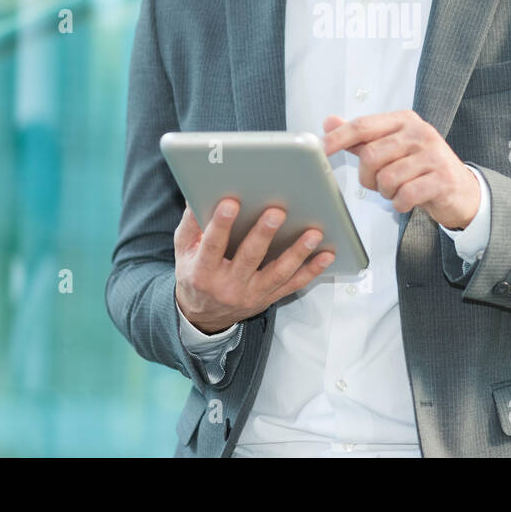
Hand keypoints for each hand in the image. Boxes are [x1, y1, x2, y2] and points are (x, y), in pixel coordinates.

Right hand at [173, 199, 334, 333]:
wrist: (204, 316)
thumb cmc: (194, 275)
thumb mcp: (183, 251)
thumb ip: (191, 224)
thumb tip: (197, 195)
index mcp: (203, 271)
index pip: (212, 245)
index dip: (220, 225)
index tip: (230, 203)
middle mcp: (228, 285)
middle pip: (249, 258)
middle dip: (264, 234)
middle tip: (277, 212)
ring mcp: (252, 294)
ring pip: (278, 273)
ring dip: (298, 252)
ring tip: (313, 232)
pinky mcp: (269, 297)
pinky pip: (294, 284)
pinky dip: (312, 270)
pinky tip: (326, 254)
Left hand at [321, 110, 479, 228]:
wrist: (462, 191)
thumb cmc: (421, 168)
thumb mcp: (392, 148)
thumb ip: (361, 137)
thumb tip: (329, 122)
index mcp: (404, 121)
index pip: (363, 125)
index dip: (339, 138)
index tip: (321, 149)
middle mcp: (420, 133)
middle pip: (371, 155)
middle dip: (368, 178)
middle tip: (378, 184)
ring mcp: (433, 155)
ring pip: (387, 178)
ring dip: (386, 192)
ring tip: (398, 190)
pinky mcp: (442, 179)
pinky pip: (405, 195)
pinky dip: (400, 204)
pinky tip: (408, 200)